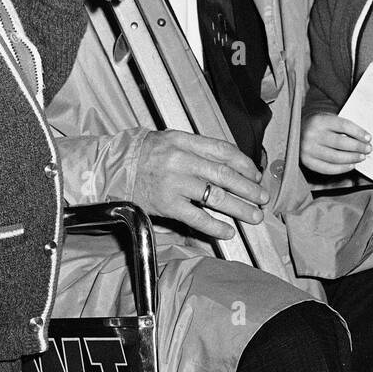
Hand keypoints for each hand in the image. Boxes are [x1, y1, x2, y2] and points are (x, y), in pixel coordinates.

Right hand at [133, 130, 269, 239]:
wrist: (110, 168)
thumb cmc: (141, 154)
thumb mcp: (169, 140)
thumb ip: (196, 148)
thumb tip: (227, 162)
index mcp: (184, 140)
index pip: (223, 151)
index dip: (244, 164)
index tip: (255, 174)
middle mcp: (181, 160)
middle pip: (224, 175)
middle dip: (248, 188)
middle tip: (262, 197)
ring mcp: (174, 183)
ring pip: (215, 196)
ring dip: (239, 208)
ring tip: (254, 216)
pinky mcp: (166, 204)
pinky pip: (196, 217)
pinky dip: (215, 226)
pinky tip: (228, 231)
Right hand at [301, 113, 371, 174]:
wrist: (294, 132)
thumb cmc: (317, 126)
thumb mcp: (327, 118)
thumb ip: (342, 127)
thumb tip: (363, 140)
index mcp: (318, 120)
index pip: (343, 126)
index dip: (358, 132)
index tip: (368, 138)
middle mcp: (312, 134)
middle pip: (341, 142)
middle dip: (358, 147)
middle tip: (368, 149)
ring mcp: (308, 149)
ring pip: (335, 157)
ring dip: (352, 158)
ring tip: (361, 157)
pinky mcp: (307, 161)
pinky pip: (328, 168)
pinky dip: (342, 168)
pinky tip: (351, 165)